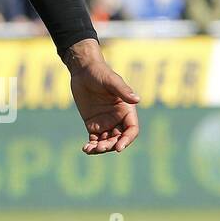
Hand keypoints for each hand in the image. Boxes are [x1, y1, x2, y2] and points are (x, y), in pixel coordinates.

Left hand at [65, 39, 139, 153]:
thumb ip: (123, 90)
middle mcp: (118, 119)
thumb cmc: (100, 73)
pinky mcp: (93, 125)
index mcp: (127, 110)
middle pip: (119, 138)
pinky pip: (94, 139)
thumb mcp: (111, 81)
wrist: (82, 71)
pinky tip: (86, 149)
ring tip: (91, 149)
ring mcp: (105, 123)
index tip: (119, 147)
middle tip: (100, 147)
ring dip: (101, 148)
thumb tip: (137, 99)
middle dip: (111, 145)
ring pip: (107, 141)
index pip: (131, 130)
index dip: (127, 140)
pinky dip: (91, 146)